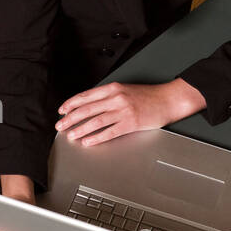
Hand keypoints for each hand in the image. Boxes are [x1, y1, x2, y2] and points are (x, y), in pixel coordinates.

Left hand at [55, 78, 205, 144]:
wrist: (169, 100)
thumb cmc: (149, 96)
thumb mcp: (126, 90)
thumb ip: (109, 96)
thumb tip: (91, 106)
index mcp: (113, 88)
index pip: (86, 96)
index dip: (71, 104)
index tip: (62, 111)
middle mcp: (116, 98)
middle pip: (87, 109)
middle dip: (70, 118)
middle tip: (61, 126)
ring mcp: (123, 111)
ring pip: (95, 121)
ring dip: (80, 129)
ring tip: (71, 135)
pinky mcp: (131, 124)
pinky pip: (109, 132)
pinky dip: (96, 137)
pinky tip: (88, 141)